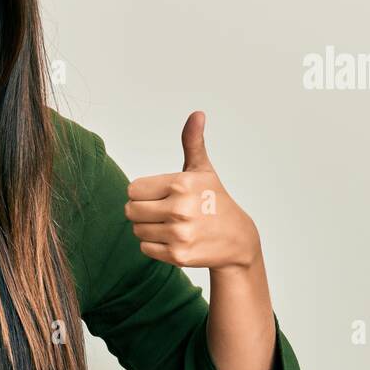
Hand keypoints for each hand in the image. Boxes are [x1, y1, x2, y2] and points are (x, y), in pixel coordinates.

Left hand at [124, 112, 260, 270]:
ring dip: (148, 228)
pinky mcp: (178, 256)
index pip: (133, 189)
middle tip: (162, 211)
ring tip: (170, 225)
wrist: (238, 239)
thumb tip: (197, 114)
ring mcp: (179, 234)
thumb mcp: (203, 170)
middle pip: (130, 210)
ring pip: (137, 230)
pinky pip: (145, 248)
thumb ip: (193, 142)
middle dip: (142, 211)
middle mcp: (180, 209)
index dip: (143, 192)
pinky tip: (174, 239)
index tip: (161, 195)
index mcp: (181, 184)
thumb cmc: (215, 200)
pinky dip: (154, 246)